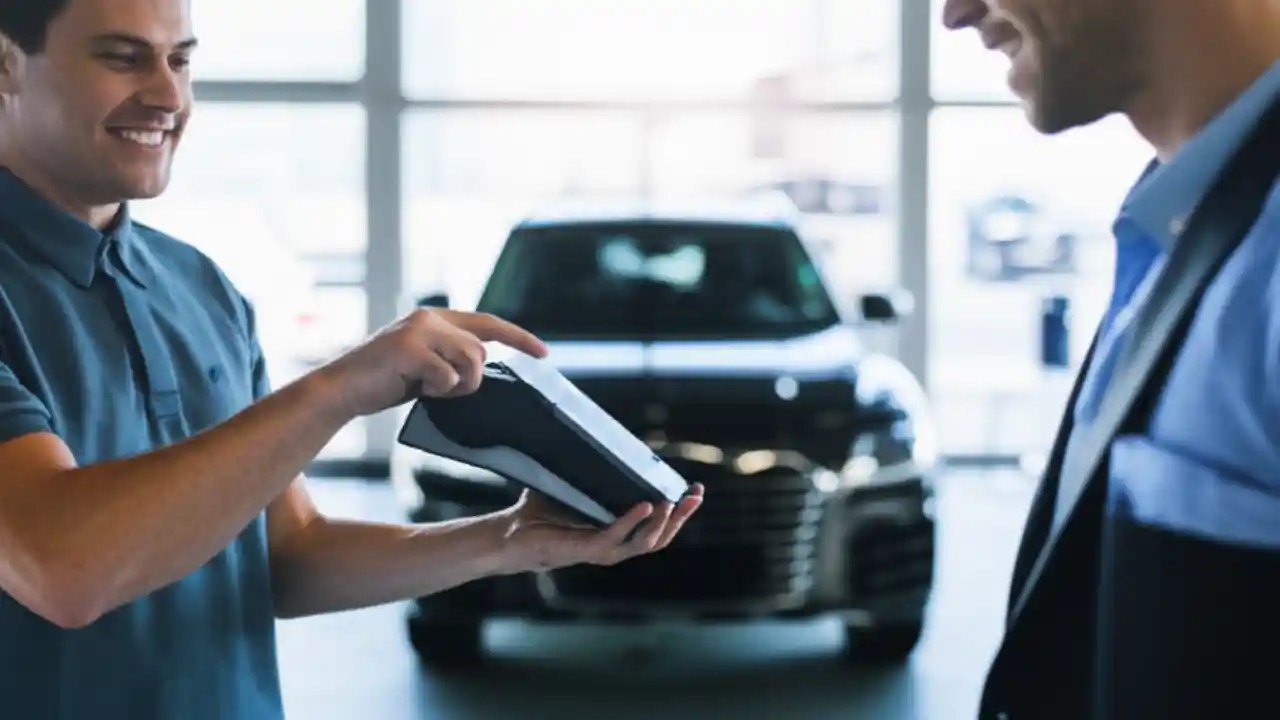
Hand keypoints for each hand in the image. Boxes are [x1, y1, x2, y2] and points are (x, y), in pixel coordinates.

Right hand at [317, 308, 548, 418]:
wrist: (340, 390)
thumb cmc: (383, 382)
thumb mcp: (426, 366)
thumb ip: (452, 358)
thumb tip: (483, 367)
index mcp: (435, 318)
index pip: (488, 324)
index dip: (518, 338)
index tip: (543, 353)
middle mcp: (429, 318)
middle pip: (481, 351)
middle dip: (470, 379)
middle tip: (440, 389)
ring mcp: (419, 330)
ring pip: (470, 361)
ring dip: (455, 385)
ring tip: (426, 387)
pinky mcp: (409, 348)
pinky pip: (447, 377)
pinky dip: (436, 391)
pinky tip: (412, 386)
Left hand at [492, 485, 705, 574]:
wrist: (509, 534)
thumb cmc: (538, 513)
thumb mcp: (572, 486)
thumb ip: (588, 470)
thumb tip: (596, 436)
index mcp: (615, 533)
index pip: (656, 527)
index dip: (678, 512)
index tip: (695, 491)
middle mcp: (613, 545)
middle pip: (659, 538)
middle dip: (681, 518)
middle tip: (695, 496)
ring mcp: (601, 550)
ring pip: (645, 542)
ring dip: (663, 523)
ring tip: (673, 501)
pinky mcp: (586, 550)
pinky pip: (616, 537)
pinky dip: (632, 521)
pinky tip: (645, 505)